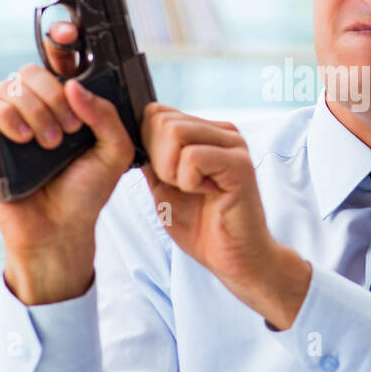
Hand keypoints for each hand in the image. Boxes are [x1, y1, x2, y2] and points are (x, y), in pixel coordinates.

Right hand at [0, 21, 134, 302]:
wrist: (60, 230)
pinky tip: (24, 137)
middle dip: (54, 94)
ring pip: (11, 85)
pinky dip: (6, 115)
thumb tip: (74, 86)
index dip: (60, 39)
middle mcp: (36, 105)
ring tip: (51, 144)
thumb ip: (106, 114)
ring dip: (36, 110)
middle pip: (34, 70)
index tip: (68, 31)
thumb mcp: (114, 151)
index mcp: (66, 102)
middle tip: (70, 127)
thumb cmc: (86, 192)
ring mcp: (8, 119)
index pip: (59, 60)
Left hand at [139, 105, 311, 325]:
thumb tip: (131, 135)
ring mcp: (233, 144)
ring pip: (174, 132)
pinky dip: (188, 181)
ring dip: (171, 170)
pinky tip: (206, 193)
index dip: (147, 144)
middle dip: (157, 159)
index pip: (157, 112)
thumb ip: (151, 160)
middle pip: (162, 120)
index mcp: (204, 133)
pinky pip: (193, 157)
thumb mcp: (163, 189)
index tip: (163, 176)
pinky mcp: (240, 164)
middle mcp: (222, 131)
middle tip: (180, 187)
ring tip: (192, 190)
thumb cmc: (202, 226)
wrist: (234, 258)